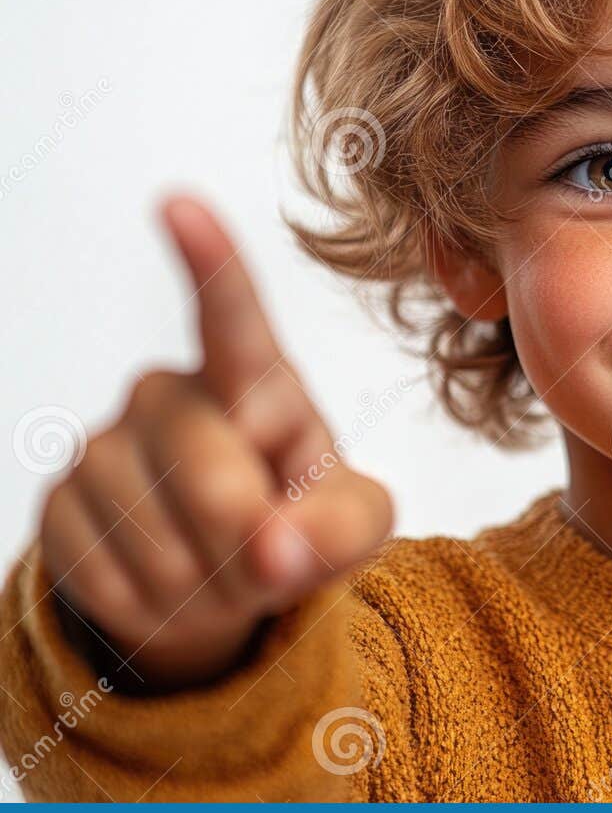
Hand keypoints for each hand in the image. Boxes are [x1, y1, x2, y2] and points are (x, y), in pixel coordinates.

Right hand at [39, 195, 393, 690]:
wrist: (226, 575)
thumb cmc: (302, 522)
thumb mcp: (353, 526)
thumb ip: (344, 531)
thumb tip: (279, 550)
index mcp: (255, 381)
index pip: (231, 316)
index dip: (209, 262)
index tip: (180, 204)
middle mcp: (169, 395)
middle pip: (211, 479)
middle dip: (251, 544)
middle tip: (269, 560)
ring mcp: (105, 447)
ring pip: (161, 543)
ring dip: (206, 584)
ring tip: (222, 566)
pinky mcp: (58, 504)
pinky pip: (112, 580)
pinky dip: (158, 608)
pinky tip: (173, 582)